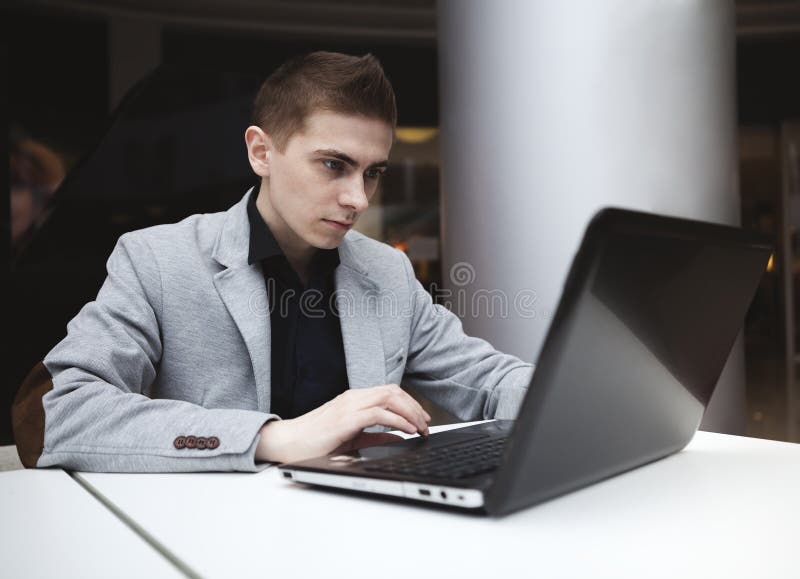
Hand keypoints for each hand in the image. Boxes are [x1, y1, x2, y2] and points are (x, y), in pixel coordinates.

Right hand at [255, 384, 430, 463]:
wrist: (288, 443)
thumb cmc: (314, 441)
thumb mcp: (352, 438)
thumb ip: (375, 437)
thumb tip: (399, 438)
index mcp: (354, 399)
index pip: (389, 391)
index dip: (410, 403)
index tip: (423, 418)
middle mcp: (353, 397)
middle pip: (394, 391)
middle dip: (415, 407)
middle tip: (426, 424)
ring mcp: (349, 405)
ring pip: (389, 397)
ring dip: (410, 412)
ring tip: (420, 428)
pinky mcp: (346, 418)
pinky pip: (379, 413)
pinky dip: (398, 420)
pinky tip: (407, 431)